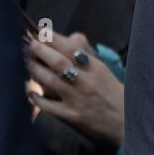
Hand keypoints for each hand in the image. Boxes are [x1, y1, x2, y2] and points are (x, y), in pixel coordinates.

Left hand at [25, 32, 124, 146]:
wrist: (126, 124)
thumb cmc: (115, 95)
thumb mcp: (105, 71)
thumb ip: (88, 53)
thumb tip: (71, 37)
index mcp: (96, 68)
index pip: (71, 48)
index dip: (53, 38)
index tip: (40, 30)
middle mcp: (86, 81)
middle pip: (57, 62)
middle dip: (39, 50)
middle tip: (27, 44)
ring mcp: (77, 99)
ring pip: (49, 80)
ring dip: (34, 70)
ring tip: (27, 63)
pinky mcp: (72, 116)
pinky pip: (48, 106)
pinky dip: (36, 98)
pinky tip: (30, 92)